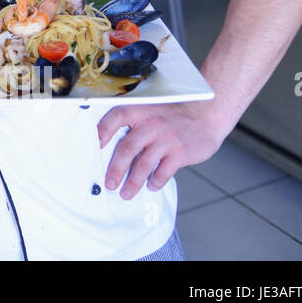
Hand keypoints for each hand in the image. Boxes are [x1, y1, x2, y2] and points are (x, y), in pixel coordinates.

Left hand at [97, 101, 232, 199]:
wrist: (207, 114)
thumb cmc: (174, 115)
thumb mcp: (151, 110)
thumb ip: (135, 124)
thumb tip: (111, 146)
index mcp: (140, 110)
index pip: (115, 118)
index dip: (102, 131)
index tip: (94, 147)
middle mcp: (151, 124)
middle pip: (126, 148)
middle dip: (115, 169)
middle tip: (109, 183)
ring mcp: (166, 139)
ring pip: (143, 164)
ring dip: (133, 182)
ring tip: (126, 192)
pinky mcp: (180, 152)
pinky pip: (163, 172)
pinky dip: (155, 182)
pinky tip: (151, 186)